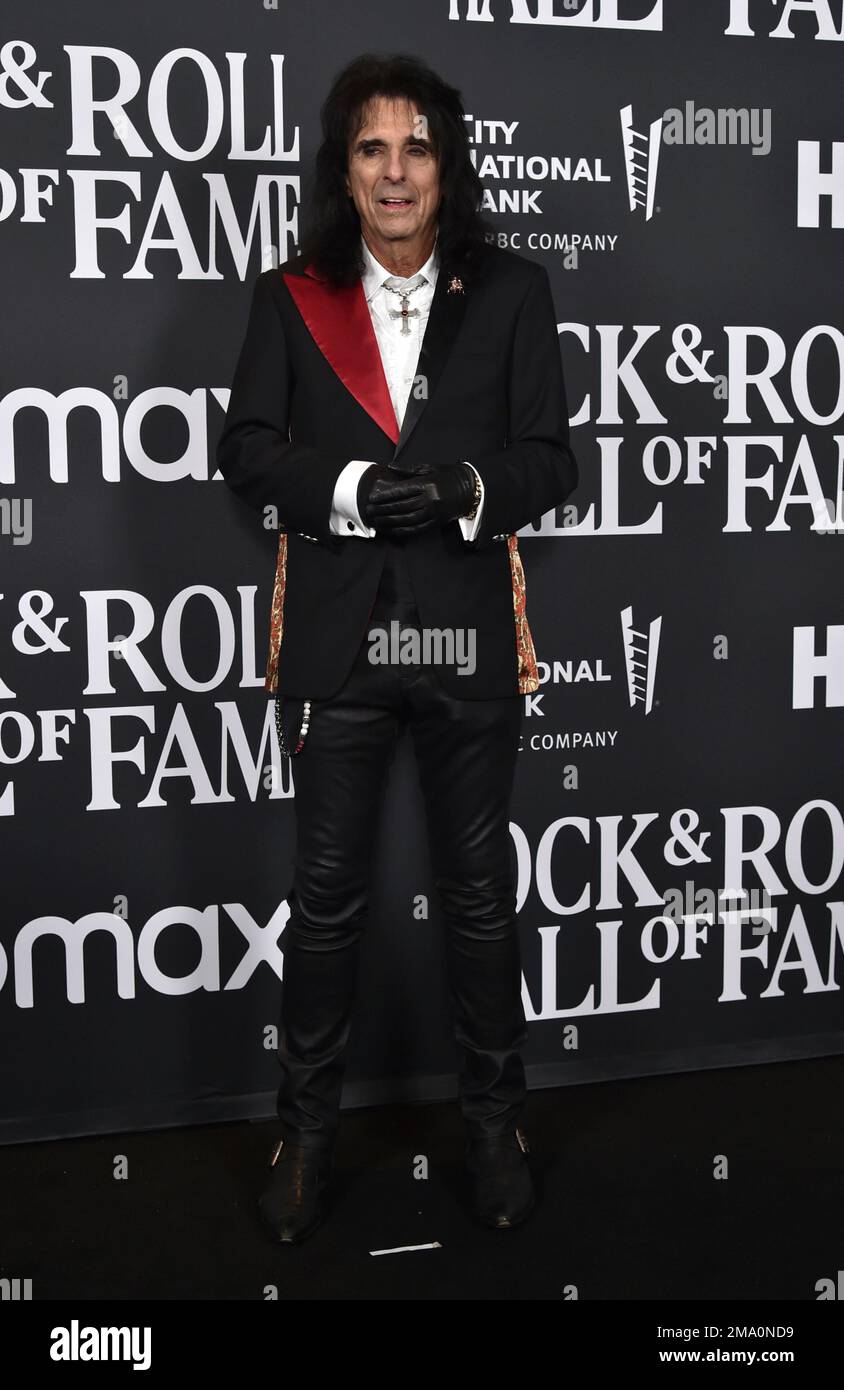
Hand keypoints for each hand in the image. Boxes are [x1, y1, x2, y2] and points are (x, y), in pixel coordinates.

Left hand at [362, 463, 476, 535]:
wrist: (470, 489)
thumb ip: (409, 469)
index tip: (373, 498)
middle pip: (401, 506)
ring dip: (389, 522)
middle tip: (369, 511)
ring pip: (407, 520)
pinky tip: (391, 530)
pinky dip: (401, 530)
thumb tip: (390, 467)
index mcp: (428, 484)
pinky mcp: (436, 522)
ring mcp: (433, 513)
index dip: (385, 495)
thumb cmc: (449, 476)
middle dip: (383, 510)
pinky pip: (416, 529)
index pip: (401, 491)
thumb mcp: (430, 468)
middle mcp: (430, 499)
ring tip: (376, 521)